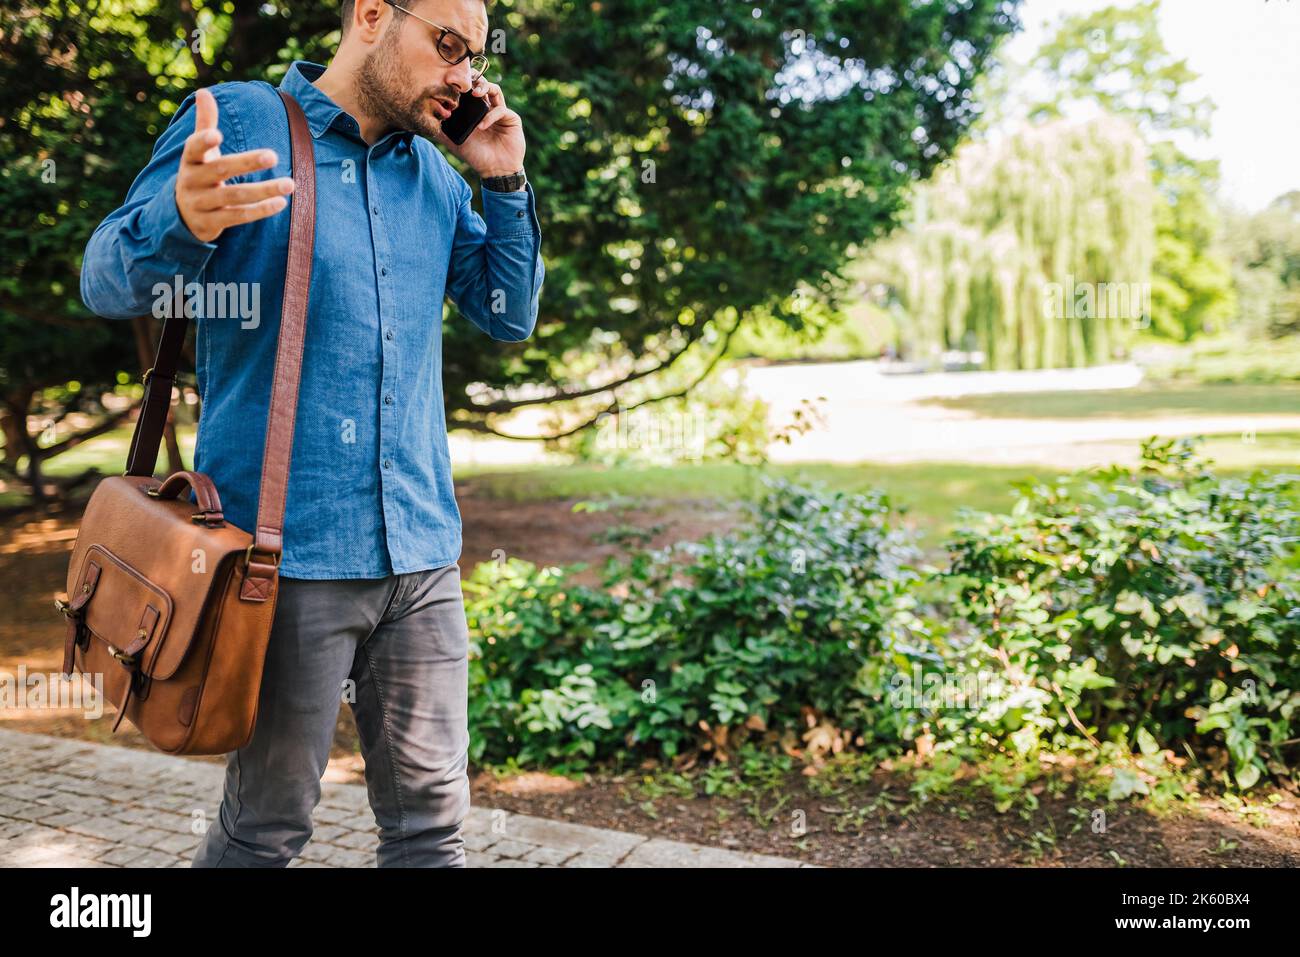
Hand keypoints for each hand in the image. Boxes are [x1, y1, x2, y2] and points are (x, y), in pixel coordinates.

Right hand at [176, 88, 294, 242]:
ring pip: (234, 196)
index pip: (193, 148)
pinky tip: (280, 203)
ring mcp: (201, 204)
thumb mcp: (198, 153)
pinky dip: (260, 210)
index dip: (203, 141)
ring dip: (263, 190)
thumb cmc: (198, 175)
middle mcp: (192, 181)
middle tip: (273, 155)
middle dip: (247, 163)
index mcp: (189, 160)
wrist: (182, 216)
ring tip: (290, 184)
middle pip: (220, 170)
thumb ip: (204, 124)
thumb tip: (204, 91)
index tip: (217, 134)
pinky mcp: (210, 224)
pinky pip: (238, 217)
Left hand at [431, 77, 525, 178]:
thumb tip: (425, 121)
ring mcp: (500, 112)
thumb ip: (442, 131)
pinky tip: (482, 127)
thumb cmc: (476, 156)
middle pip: (482, 84)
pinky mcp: (512, 118)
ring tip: (475, 94)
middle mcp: (488, 108)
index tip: (452, 81)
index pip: (469, 90)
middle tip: (465, 81)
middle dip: (474, 78)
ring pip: (494, 89)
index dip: (462, 83)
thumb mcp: (454, 142)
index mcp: (475, 111)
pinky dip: (490, 116)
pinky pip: (500, 110)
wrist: (495, 171)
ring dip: (484, 87)